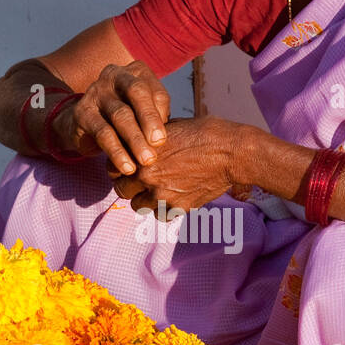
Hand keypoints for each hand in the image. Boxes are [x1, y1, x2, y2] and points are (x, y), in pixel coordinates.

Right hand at [52, 59, 170, 169]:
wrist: (84, 124)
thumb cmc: (126, 118)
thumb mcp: (145, 114)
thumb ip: (159, 119)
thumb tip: (176, 138)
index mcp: (137, 72)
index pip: (156, 91)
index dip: (163, 114)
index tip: (166, 138)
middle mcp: (115, 75)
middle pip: (137, 93)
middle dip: (150, 119)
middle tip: (160, 143)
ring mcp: (96, 92)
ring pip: (120, 114)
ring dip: (135, 140)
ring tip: (147, 161)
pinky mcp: (82, 112)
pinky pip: (103, 132)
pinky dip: (117, 152)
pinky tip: (127, 167)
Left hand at [108, 116, 243, 214]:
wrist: (231, 152)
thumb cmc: (204, 133)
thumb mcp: (170, 127)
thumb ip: (150, 140)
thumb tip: (138, 142)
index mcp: (142, 155)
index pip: (113, 168)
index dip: (120, 168)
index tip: (128, 167)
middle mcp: (148, 178)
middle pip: (122, 191)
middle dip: (129, 185)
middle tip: (140, 181)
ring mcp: (163, 196)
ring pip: (139, 207)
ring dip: (145, 200)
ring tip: (156, 191)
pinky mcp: (180, 208)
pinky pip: (161, 217)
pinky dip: (163, 210)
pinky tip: (171, 199)